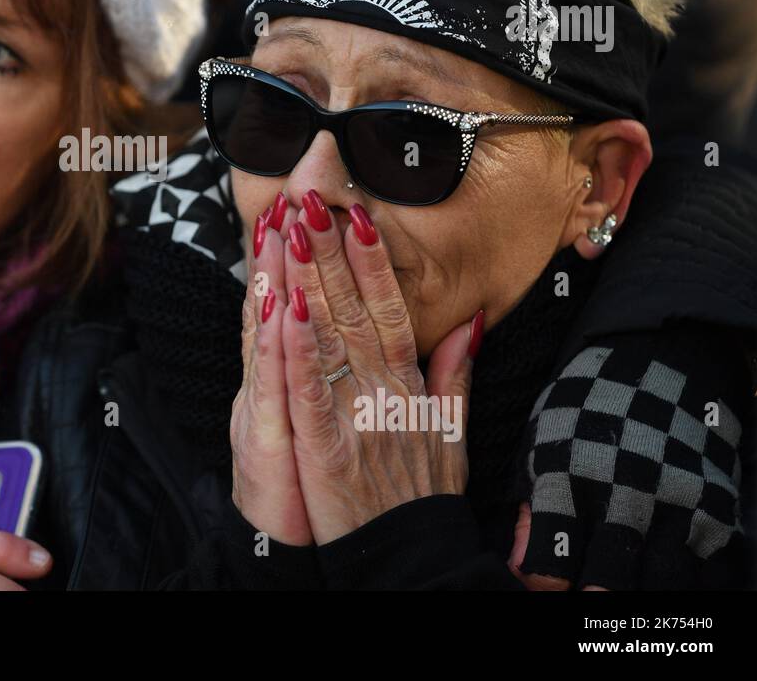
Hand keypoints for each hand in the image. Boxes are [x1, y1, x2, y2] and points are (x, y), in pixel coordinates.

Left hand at [239, 189, 479, 545]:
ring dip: (310, 280)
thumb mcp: (451, 431)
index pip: (392, 306)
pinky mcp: (325, 444)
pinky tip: (286, 308)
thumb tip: (470, 320)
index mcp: (407, 383)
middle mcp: (382, 388)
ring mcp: (354, 414)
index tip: (359, 210)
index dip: (374, 259)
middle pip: (355, 307)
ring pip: (329, 335)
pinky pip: (309, 388)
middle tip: (311, 198)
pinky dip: (299, 348)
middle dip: (331, 250)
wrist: (410, 558)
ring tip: (291, 229)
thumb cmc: (422, 495)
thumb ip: (455, 373)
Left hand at [505, 326, 746, 589]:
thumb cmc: (585, 406)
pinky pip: (703, 572)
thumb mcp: (541, 440)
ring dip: (639, 594)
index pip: (549, 562)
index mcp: (563, 476)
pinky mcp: (714, 509)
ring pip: (658, 585)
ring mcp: (672, 504)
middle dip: (593, 599)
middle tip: (586, 597)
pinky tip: (661, 577)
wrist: (661, 356)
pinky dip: (683, 582)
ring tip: (622, 590)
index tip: (545, 588)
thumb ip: (530, 504)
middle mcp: (620, 493)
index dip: (543, 585)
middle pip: (606, 585)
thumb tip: (520, 564)